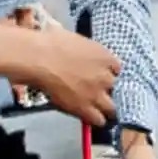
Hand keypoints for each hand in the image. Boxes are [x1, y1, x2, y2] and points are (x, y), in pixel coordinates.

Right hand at [0, 24, 119, 125]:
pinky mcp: (86, 108)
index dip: (107, 71)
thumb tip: (71, 42)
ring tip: (98, 110)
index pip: (116, 68)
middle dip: (107, 89)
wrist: (41, 59)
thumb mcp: (74, 38)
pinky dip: (96, 120)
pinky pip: (99, 120)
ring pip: (111, 107)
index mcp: (104, 56)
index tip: (99, 73)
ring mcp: (97, 94)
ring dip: (105, 108)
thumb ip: (81, 47)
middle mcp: (105, 76)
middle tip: (96, 90)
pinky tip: (90, 119)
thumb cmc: (52, 42)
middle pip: (115, 87)